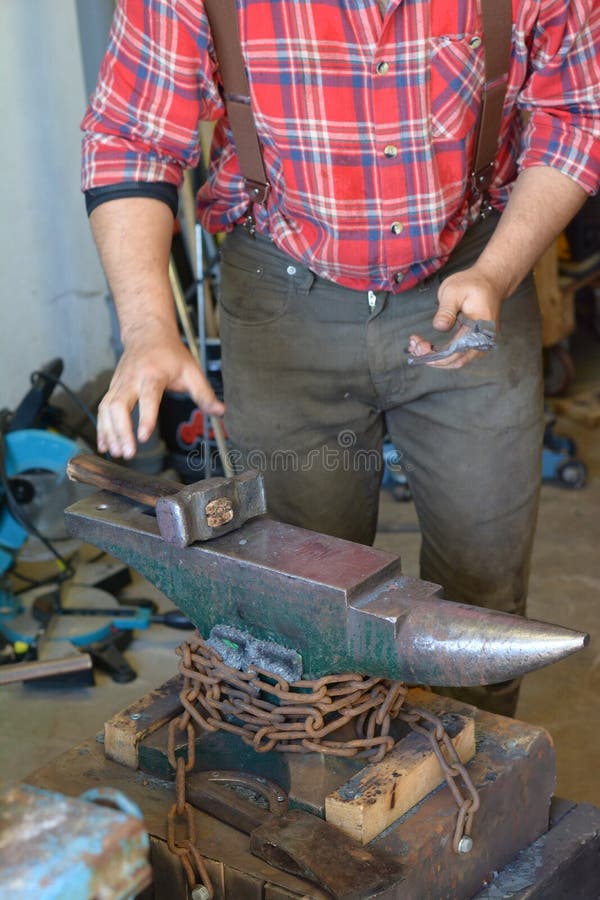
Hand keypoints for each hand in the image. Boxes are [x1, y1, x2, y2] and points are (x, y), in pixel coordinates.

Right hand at [97, 325, 224, 458]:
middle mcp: (131, 379)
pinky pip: (102, 410)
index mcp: (153, 374)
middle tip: (128, 453)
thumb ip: (204, 393)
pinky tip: (105, 446)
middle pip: (118, 406)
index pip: (148, 397)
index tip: (143, 438)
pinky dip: (102, 429)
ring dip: (109, 433)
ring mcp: (118, 384)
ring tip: (116, 454)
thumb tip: (220, 412)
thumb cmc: (170, 353)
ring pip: (106, 409)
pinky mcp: (112, 389)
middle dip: (121, 431)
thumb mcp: (191, 370)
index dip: (145, 418)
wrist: (147, 334)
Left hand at [407, 266, 502, 368]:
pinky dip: (443, 355)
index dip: (435, 354)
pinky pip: (460, 355)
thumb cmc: (472, 283)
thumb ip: (446, 310)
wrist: (490, 281)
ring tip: (419, 346)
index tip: (419, 346)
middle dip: (433, 358)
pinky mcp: (476, 343)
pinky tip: (429, 347)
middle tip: (415, 346)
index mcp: (479, 326)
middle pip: (456, 360)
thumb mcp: (453, 291)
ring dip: (437, 358)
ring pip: (457, 361)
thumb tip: (440, 327)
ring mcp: (481, 343)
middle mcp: (483, 339)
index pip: (456, 350)